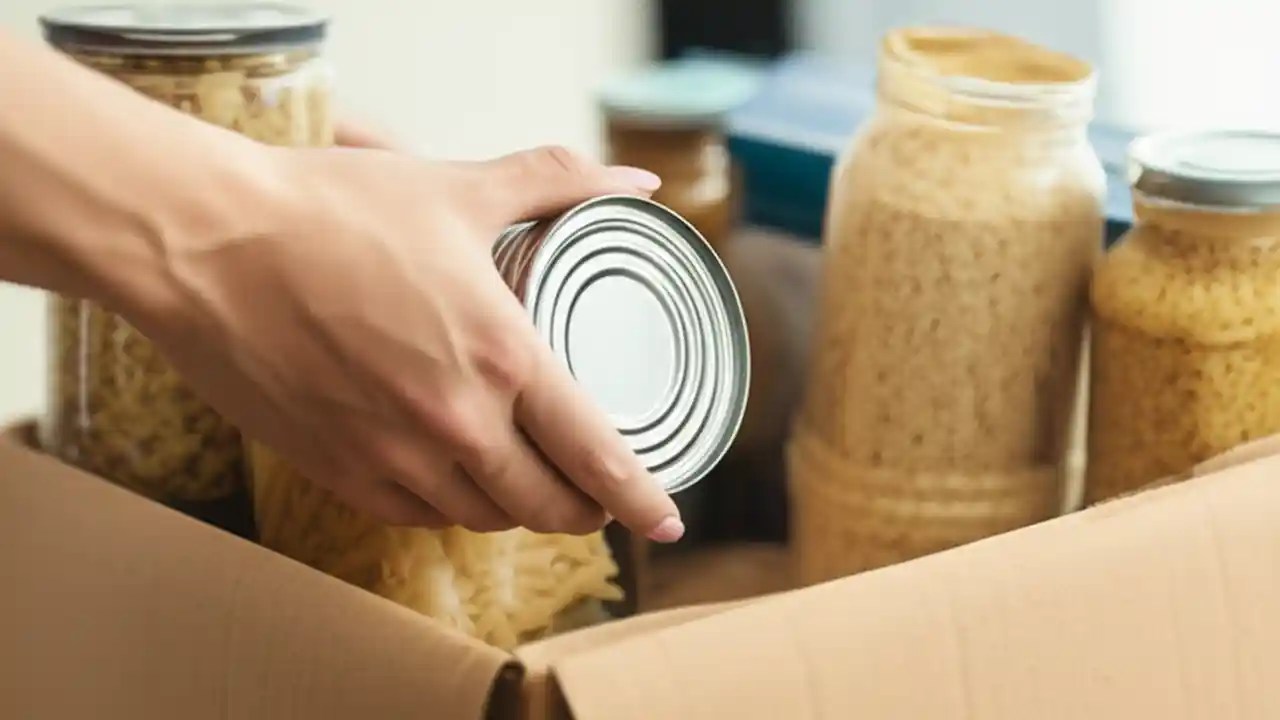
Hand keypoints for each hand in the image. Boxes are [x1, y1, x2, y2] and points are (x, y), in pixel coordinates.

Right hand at [130, 140, 684, 541]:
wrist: (207, 244)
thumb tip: (635, 181)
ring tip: (530, 484)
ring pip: (485, 516)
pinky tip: (457, 483)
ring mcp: (395, 457)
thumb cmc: (332, 211)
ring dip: (519, 509)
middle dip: (585, 510)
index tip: (667, 522)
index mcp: (501, 358)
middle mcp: (456, 422)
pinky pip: (418, 516)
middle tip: (597, 497)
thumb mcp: (458, 187)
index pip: (597, 455)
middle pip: (548, 505)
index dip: (641, 499)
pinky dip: (452, 507)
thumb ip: (557, 182)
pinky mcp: (339, 472)